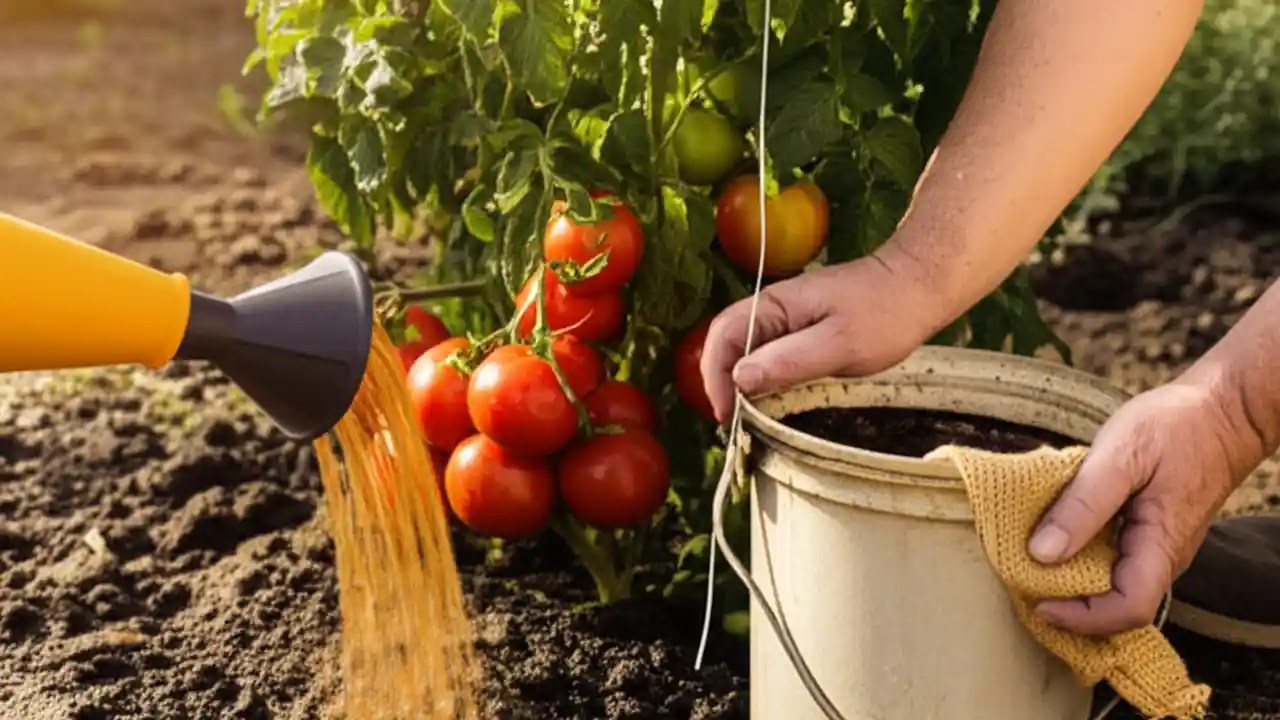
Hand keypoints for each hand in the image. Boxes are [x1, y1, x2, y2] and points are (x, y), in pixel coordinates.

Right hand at [700, 246, 944, 422]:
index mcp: (774, 306)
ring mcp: (786, 320)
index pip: (723, 336)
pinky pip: (768, 355)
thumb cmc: (884, 314)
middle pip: (728, 344)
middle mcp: (772, 310)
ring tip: (747, 419)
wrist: (917, 288)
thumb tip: (740, 377)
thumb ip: (789, 360)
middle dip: (721, 383)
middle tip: (733, 423)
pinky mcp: (800, 331)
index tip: (726, 414)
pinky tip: (771, 402)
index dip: (715, 376)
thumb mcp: (839, 344)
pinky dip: (762, 380)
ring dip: (740, 384)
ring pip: (746, 352)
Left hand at [1029, 381, 1248, 634]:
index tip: (1038, 601)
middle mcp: (1161, 556)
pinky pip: (1111, 558)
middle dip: (1066, 603)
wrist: (1222, 409)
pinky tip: (1050, 536)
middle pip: (1114, 605)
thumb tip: (1042, 553)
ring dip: (1069, 580)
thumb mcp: (1122, 456)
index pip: (1127, 609)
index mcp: (1160, 545)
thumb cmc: (1177, 426)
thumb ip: (1082, 505)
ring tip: (1024, 561)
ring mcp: (1155, 545)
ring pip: (1110, 583)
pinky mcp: (1146, 531)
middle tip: (1018, 581)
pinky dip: (1078, 555)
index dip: (1081, 617)